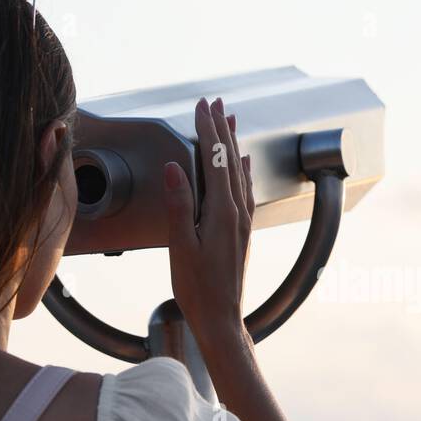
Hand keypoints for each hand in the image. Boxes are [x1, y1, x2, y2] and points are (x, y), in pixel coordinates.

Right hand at [164, 96, 254, 344]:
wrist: (221, 318)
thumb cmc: (198, 288)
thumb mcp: (181, 247)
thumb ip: (179, 205)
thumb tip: (176, 168)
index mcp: (222, 213)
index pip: (215, 160)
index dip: (208, 130)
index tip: (202, 106)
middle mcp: (237, 213)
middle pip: (230, 161)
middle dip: (221, 129)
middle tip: (215, 102)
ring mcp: (242, 222)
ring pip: (239, 172)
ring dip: (232, 144)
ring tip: (230, 119)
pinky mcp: (242, 231)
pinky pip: (244, 190)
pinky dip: (242, 169)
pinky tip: (243, 162)